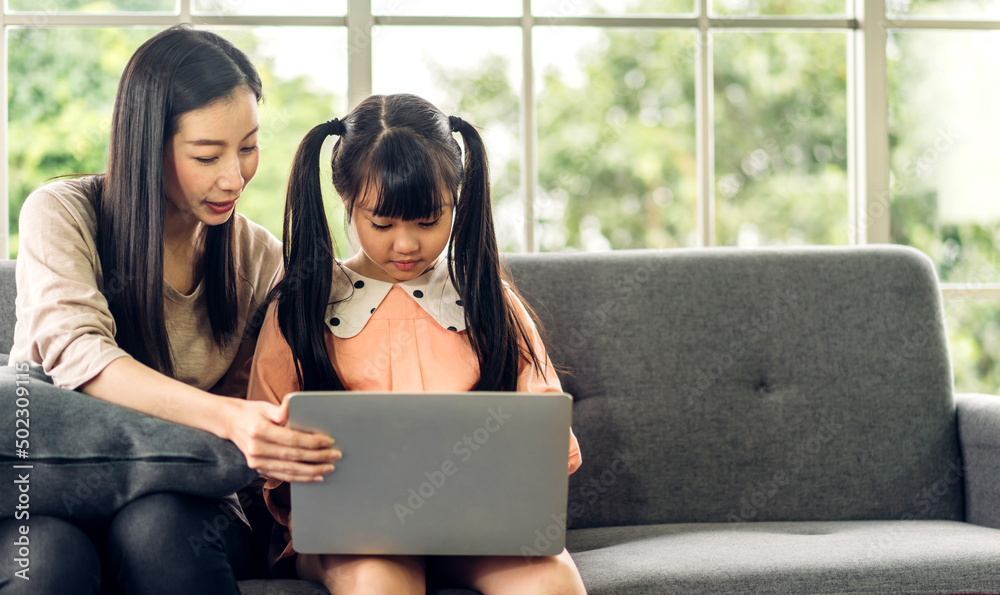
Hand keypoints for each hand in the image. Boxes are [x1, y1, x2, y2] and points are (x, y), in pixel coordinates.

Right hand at [224, 398, 339, 482]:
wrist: (230, 423)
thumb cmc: (253, 413)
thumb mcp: (266, 407)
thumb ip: (282, 409)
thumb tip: (292, 402)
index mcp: (259, 431)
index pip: (292, 439)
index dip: (312, 442)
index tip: (329, 441)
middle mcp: (256, 449)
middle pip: (293, 456)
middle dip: (317, 457)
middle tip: (335, 455)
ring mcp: (256, 462)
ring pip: (289, 470)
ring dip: (312, 471)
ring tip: (329, 468)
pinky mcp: (258, 469)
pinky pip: (282, 476)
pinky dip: (300, 478)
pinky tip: (315, 477)